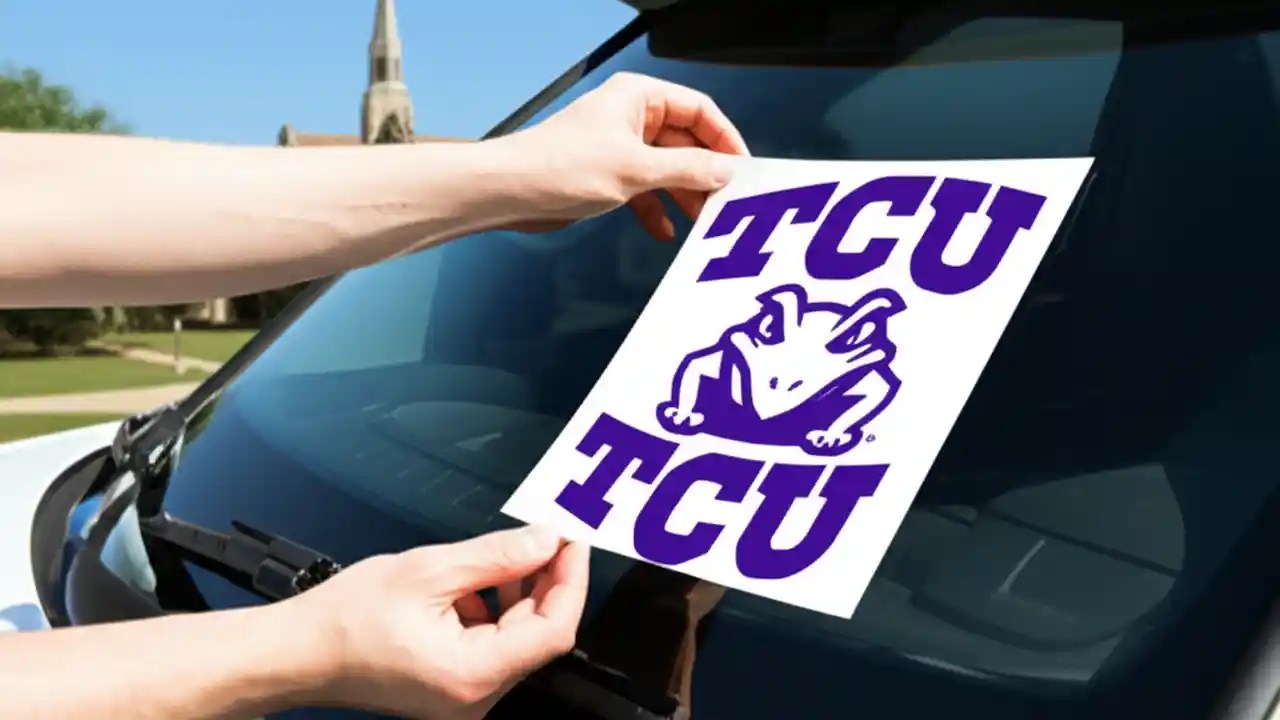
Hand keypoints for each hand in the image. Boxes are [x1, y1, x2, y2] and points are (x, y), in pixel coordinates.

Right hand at [279, 525, 588, 719]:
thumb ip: (497, 556)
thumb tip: (545, 541)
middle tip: (549, 535)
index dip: (571, 580)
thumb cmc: (345, 621)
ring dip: (519, 593)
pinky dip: (493, 610)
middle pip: (538, 634)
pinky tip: (476, 582)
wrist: (298, 652)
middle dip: (547, 581)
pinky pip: (492, 646)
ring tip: (508, 553)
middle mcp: (475, 696)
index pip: (554, 630)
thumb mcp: (430, 570)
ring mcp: (464, 696)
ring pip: (517, 638)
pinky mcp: (452, 687)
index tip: (573, 541)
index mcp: (474, 674)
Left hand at [495, 71, 749, 240]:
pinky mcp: (607, 175)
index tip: (741, 167)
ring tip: (700, 221)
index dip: (724, 139)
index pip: (698, 110)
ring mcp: (619, 147)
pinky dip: (656, 209)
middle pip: (685, 142)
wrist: (511, 191)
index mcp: (638, 97)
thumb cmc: (558, 166)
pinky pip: (645, 190)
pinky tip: (663, 230)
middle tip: (724, 200)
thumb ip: (687, 170)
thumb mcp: (637, 170)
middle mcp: (630, 117)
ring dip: (683, 196)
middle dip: (704, 174)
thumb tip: (724, 170)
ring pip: (666, 170)